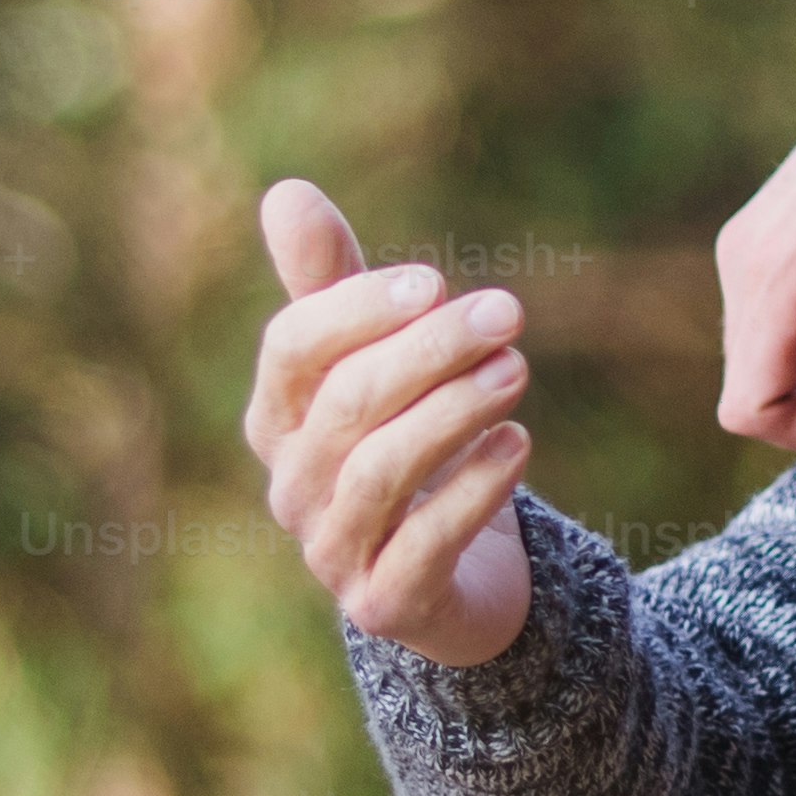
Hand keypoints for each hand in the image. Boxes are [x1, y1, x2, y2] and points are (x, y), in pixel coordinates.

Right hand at [249, 179, 536, 667]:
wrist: (451, 575)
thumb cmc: (404, 444)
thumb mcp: (374, 361)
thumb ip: (333, 284)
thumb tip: (285, 191)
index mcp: (278, 417)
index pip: (292, 349)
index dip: (357, 309)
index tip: (436, 278)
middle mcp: (292, 485)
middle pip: (346, 404)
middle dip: (429, 350)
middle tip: (507, 311)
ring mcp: (333, 550)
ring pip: (380, 472)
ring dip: (455, 410)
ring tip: (517, 368)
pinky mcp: (385, 603)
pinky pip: (423, 545)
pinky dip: (473, 490)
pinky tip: (517, 443)